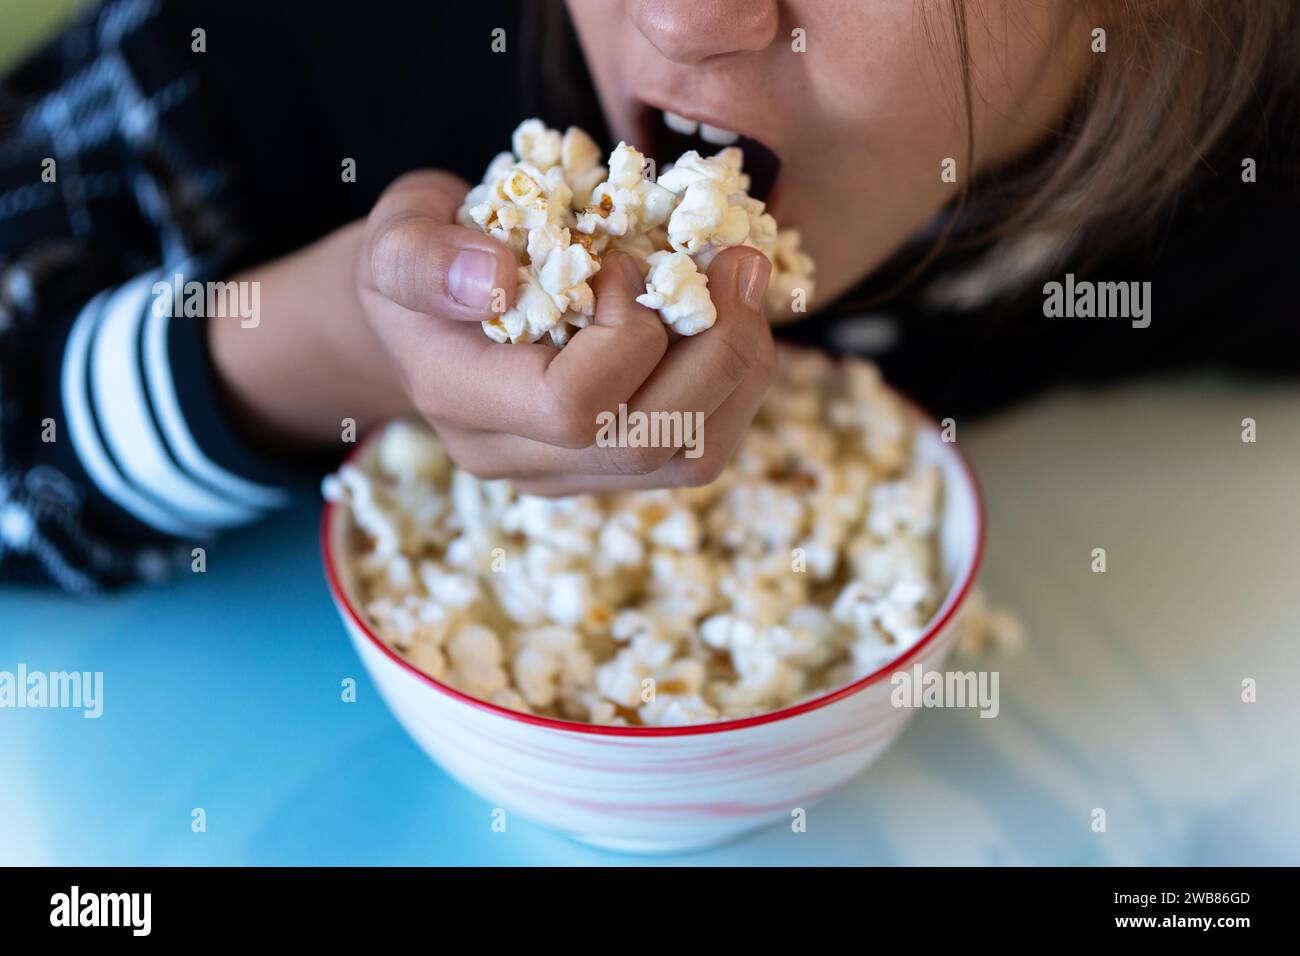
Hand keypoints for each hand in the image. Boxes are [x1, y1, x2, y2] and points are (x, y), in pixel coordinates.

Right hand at [357, 169, 776, 494]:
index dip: (628, 334)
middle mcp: (517, 457)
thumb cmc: (422, 260)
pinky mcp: (611, 467)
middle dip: (716, 349)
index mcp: (462, 399)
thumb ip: (421, 257)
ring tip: (745, 288)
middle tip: (740, 263)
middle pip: (646, 442)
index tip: (632, 262)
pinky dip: (737, 384)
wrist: (422, 322)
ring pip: (690, 458)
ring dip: (741, 370)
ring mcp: (569, 473)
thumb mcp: (396, 234)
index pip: (570, 407)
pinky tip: (733, 322)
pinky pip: (698, 449)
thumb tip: (493, 277)